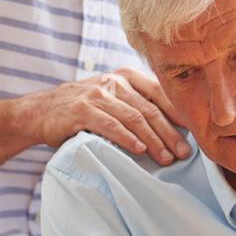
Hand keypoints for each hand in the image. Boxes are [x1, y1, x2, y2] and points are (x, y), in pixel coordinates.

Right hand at [26, 68, 192, 164]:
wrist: (40, 112)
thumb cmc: (85, 110)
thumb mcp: (112, 99)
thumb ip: (137, 105)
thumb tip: (176, 128)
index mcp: (126, 77)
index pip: (160, 93)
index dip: (179, 113)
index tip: (195, 133)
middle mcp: (114, 82)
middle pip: (150, 109)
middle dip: (170, 133)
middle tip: (184, 153)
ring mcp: (97, 94)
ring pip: (134, 119)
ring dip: (153, 141)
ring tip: (166, 158)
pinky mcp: (81, 110)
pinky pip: (110, 125)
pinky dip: (127, 139)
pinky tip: (139, 150)